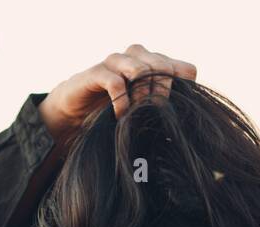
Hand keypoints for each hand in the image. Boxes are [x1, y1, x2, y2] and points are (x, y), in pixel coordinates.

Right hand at [38, 44, 197, 144]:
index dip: (186, 90)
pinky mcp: (96, 72)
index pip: (186, 70)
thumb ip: (163, 116)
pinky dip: (121, 100)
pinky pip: (114, 81)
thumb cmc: (113, 116)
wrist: (72, 115)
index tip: (177, 113)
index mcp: (155, 66)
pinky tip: (119, 116)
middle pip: (165, 67)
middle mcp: (137, 58)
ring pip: (141, 68)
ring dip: (143, 95)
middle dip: (163, 93)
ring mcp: (116, 62)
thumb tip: (186, 135)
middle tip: (155, 115)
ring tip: (137, 114)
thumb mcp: (143, 115)